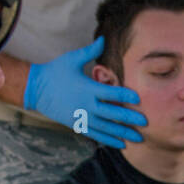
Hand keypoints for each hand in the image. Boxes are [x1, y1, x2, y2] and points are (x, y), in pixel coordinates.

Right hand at [23, 37, 147, 147]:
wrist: (36, 89)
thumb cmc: (55, 71)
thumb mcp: (72, 59)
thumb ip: (90, 51)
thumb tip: (104, 38)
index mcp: (88, 88)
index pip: (112, 93)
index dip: (126, 96)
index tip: (139, 99)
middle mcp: (86, 105)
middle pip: (113, 114)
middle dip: (130, 118)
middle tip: (146, 122)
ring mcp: (82, 117)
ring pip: (106, 128)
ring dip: (123, 133)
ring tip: (139, 138)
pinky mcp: (77, 124)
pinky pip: (96, 134)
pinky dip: (109, 140)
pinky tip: (121, 144)